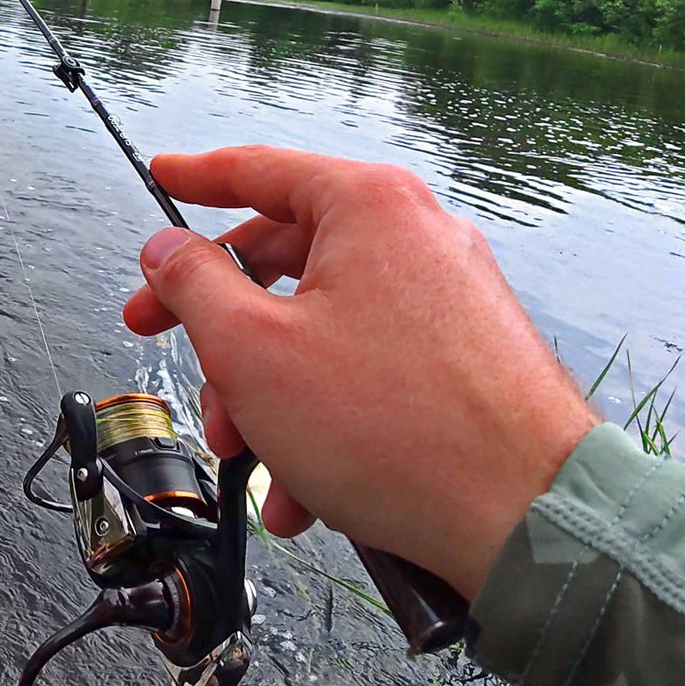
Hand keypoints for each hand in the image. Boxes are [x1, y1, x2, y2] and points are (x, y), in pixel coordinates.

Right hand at [121, 146, 596, 598]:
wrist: (526, 516)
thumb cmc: (388, 427)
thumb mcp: (250, 349)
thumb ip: (192, 284)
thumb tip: (166, 248)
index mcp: (369, 208)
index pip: (259, 169)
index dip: (196, 177)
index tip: (162, 175)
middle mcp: (417, 238)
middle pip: (284, 258)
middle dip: (218, 324)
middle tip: (158, 339)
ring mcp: (449, 298)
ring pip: (321, 326)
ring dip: (266, 391)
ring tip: (248, 457)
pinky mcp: (467, 357)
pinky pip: (370, 369)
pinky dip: (324, 417)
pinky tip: (303, 491)